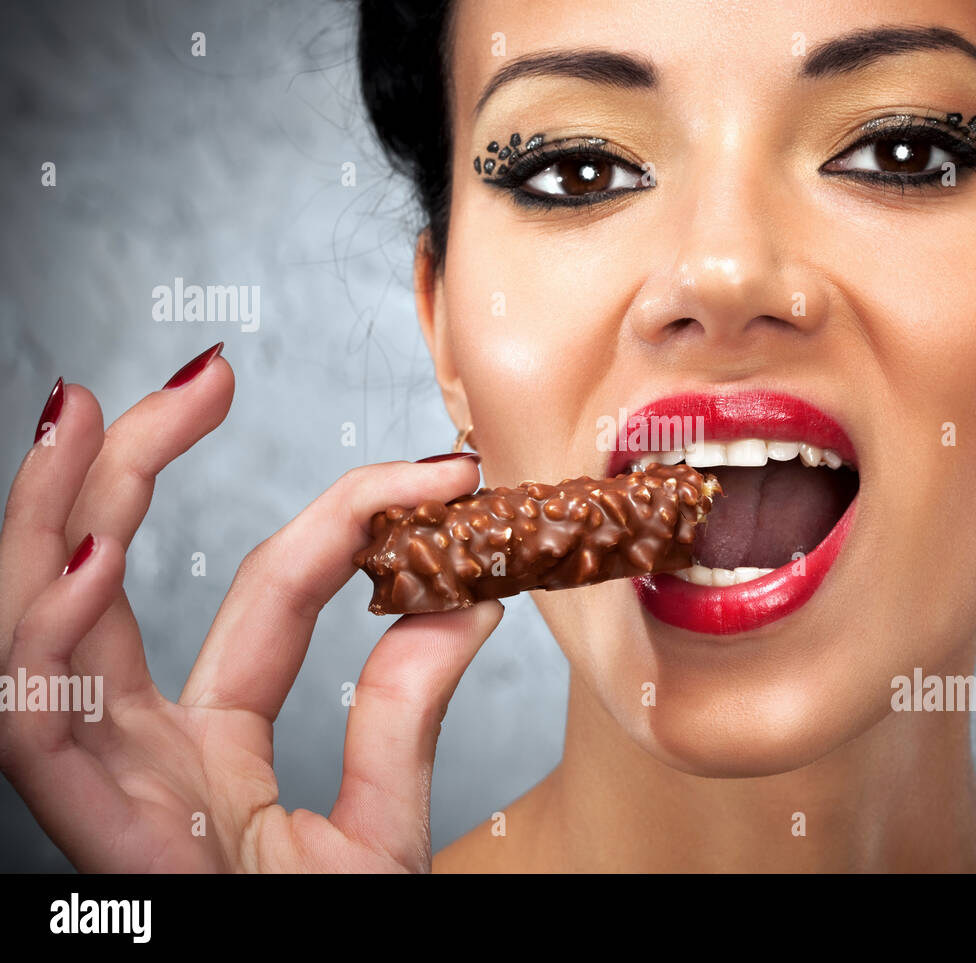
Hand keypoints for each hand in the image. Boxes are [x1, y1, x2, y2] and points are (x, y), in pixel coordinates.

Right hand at [0, 345, 499, 871]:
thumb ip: (405, 713)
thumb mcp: (382, 828)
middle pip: (108, 586)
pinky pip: (35, 734)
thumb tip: (464, 593)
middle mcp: (141, 756)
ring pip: (38, 634)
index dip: (345, 518)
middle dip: (135, 468)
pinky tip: (83, 557)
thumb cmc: (332, 943)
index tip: (436, 468)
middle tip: (199, 374)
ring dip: (49, 518)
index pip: (267, 599)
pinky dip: (44, 641)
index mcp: (210, 746)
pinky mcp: (94, 839)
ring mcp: (106, 791)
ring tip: (88, 413)